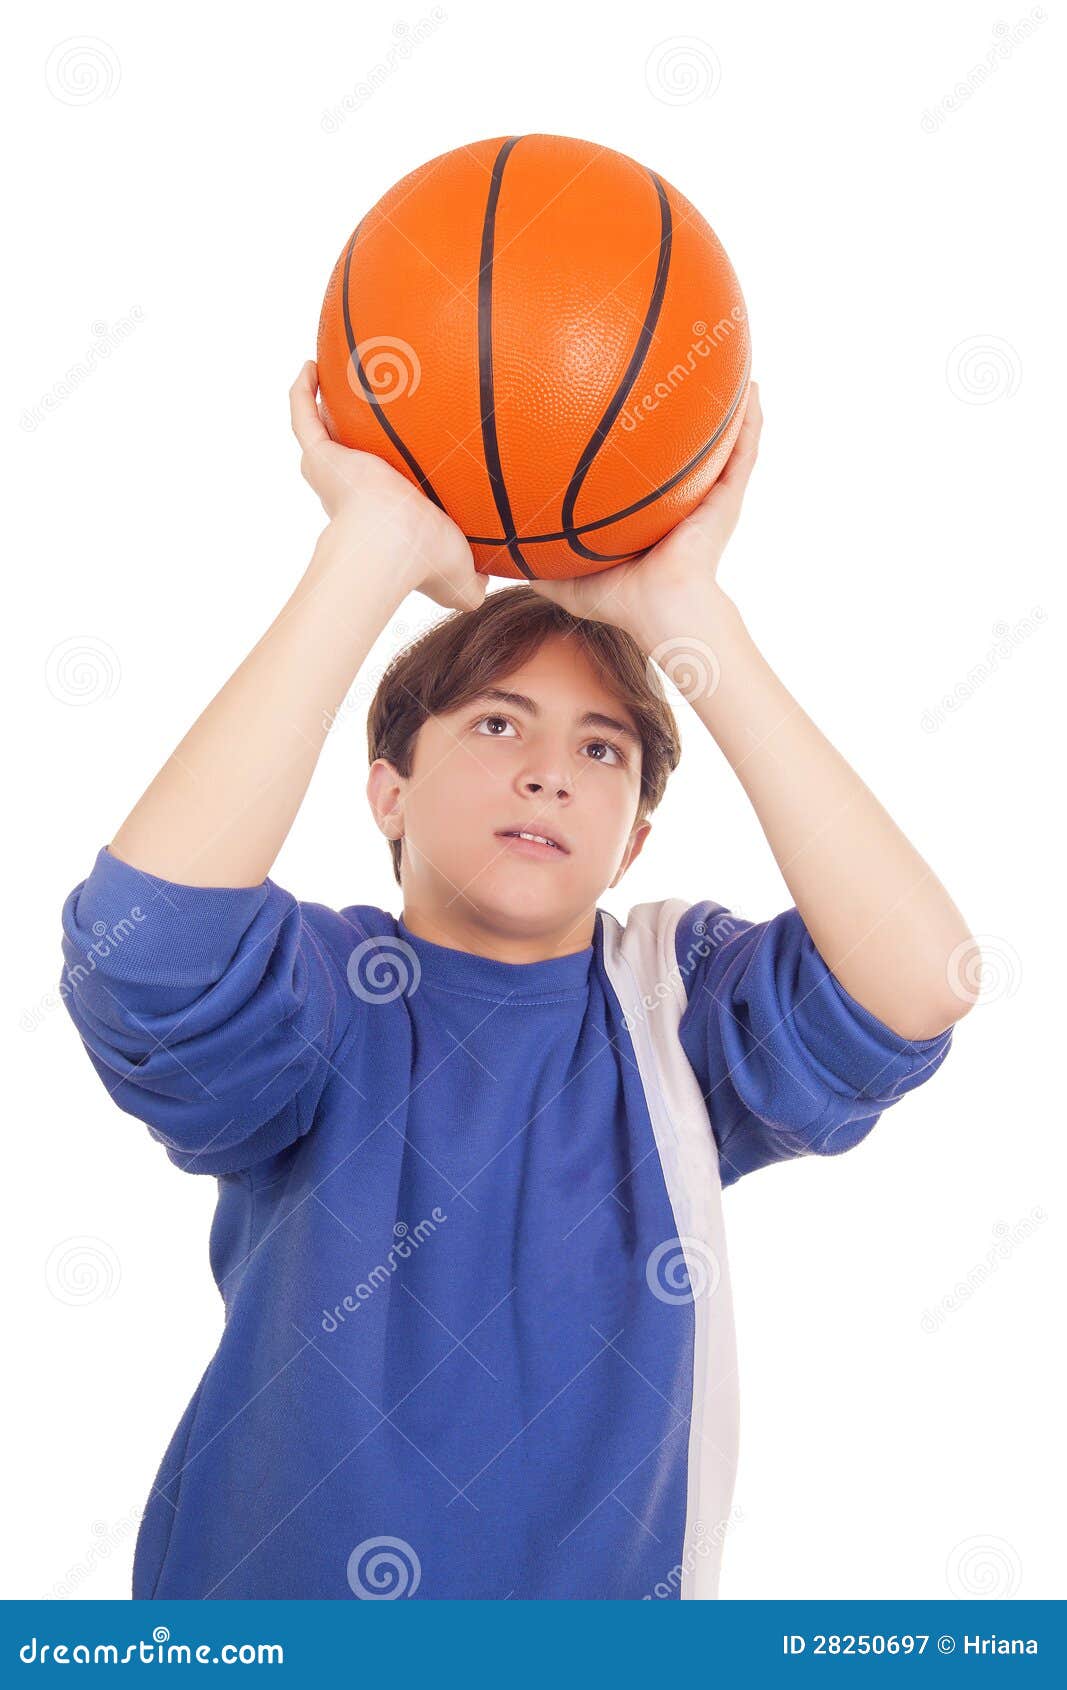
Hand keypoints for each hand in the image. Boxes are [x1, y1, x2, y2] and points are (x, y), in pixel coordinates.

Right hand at [289, 361, 486, 612]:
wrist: (393, 542)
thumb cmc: (426, 559)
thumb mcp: (461, 578)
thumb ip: (475, 585)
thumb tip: (486, 586)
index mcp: (383, 518)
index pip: (385, 496)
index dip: (391, 480)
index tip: (407, 459)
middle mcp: (355, 494)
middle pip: (352, 460)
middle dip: (356, 442)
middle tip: (370, 413)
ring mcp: (335, 471)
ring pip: (323, 434)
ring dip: (324, 408)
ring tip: (337, 377)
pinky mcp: (321, 456)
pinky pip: (303, 416)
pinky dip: (302, 392)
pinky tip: (311, 366)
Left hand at [525, 380, 761, 643]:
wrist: (661, 611)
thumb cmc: (618, 601)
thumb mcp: (562, 576)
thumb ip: (529, 556)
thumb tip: (486, 542)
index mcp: (645, 513)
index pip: (636, 466)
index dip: (628, 436)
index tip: (612, 396)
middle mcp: (677, 500)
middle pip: (677, 445)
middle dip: (675, 408)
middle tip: (667, 362)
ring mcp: (705, 498)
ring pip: (718, 442)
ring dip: (722, 406)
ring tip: (721, 360)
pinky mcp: (727, 500)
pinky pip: (742, 453)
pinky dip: (750, 421)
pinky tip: (751, 387)